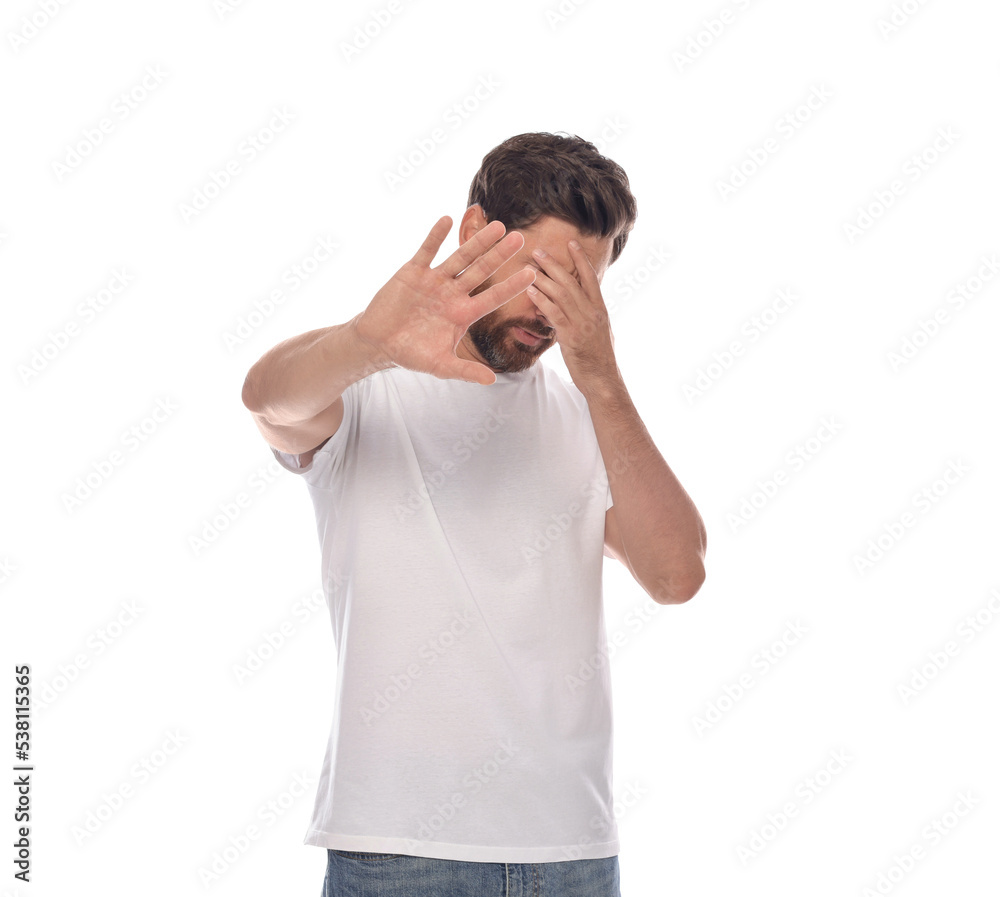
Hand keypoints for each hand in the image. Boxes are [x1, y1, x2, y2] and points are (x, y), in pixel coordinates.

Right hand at [353, 216, 535, 384]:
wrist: (379, 342)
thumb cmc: (411, 353)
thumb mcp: (440, 366)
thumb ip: (465, 371)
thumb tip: (492, 381)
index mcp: (463, 313)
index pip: (493, 297)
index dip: (511, 286)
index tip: (532, 275)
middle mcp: (453, 293)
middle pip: (481, 271)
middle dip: (500, 256)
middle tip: (521, 239)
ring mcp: (435, 280)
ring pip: (460, 257)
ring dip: (477, 241)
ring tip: (496, 225)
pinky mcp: (413, 271)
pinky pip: (426, 251)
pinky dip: (435, 236)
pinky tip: (447, 220)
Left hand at [524, 241, 615, 386]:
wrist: (603, 381)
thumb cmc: (598, 359)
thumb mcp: (597, 332)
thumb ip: (586, 316)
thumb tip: (572, 306)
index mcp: (600, 309)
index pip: (590, 277)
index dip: (581, 259)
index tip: (571, 242)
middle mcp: (593, 313)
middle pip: (572, 281)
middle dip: (554, 264)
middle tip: (538, 251)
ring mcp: (582, 324)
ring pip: (562, 294)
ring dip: (544, 278)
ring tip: (529, 267)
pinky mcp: (571, 337)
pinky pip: (555, 314)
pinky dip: (542, 300)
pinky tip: (530, 291)